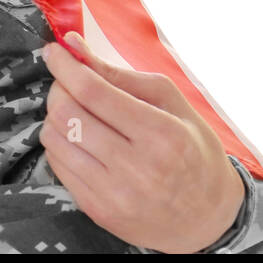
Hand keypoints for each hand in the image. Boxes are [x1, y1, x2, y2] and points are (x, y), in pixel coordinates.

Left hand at [40, 31, 245, 252]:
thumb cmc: (191, 149)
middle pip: (66, 114)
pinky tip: (80, 139)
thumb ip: (119, 74)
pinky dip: (59, 142)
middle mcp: (137, 168)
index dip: (65, 66)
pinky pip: (56, 163)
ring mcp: (114, 194)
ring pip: (54, 138)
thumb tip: (72, 44)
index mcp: (162, 135)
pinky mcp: (97, 210)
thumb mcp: (171, 102)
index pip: (92, 91)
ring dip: (55, 116)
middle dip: (58, 88)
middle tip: (67, 82)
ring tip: (77, 112)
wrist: (208, 218)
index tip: (54, 50)